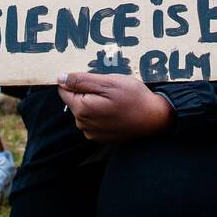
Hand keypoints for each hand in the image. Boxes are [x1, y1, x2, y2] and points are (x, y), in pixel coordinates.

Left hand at [56, 72, 173, 142]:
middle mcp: (83, 125)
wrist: (155, 119)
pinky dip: (101, 114)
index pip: (64, 90)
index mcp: (83, 109)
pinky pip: (93, 121)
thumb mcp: (109, 82)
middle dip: (87, 92)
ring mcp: (92, 134)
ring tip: (114, 99)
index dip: (78, 81)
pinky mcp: (101, 138)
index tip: (95, 79)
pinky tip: (116, 110)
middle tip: (109, 88)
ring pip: (84, 111)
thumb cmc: (134, 98)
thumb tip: (60, 77)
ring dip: (94, 103)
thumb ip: (82, 80)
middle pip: (75, 101)